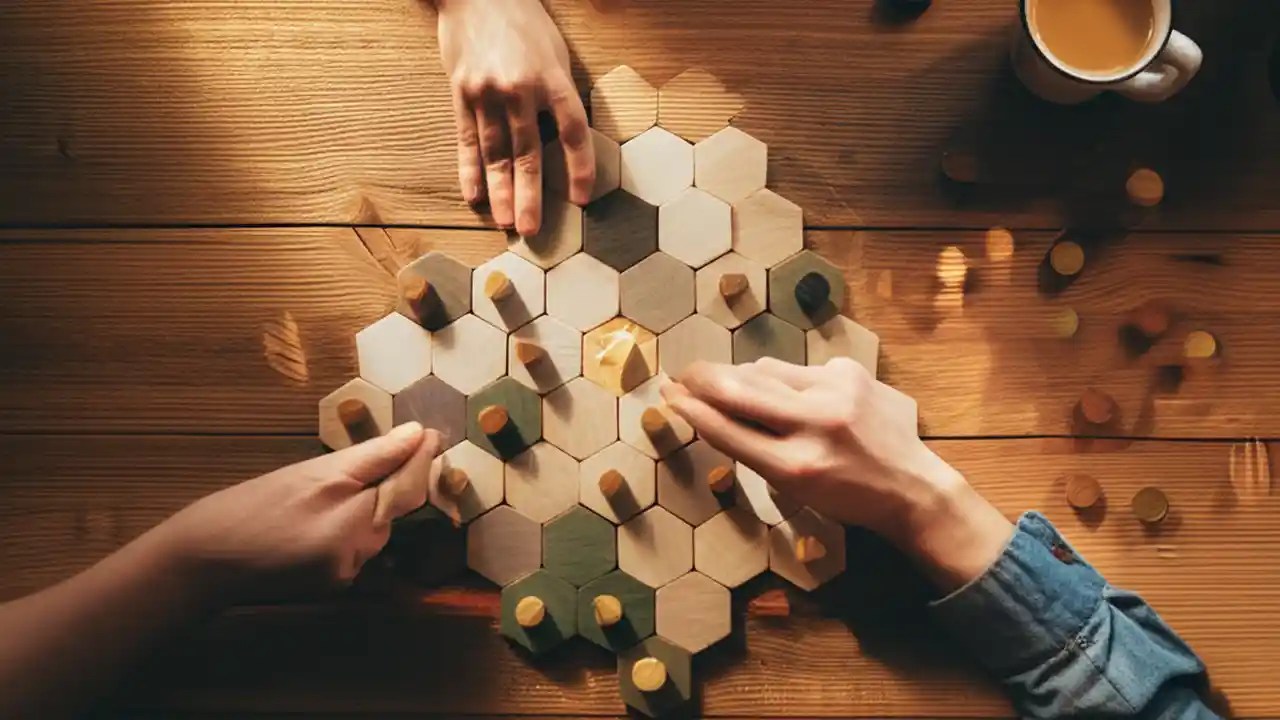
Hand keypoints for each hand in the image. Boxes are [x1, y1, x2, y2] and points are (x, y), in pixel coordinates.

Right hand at [155, 422, 441, 603]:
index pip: (400, 475)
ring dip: (376, 506)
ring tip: (336, 493)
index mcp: (337, 496)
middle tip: (413, 447)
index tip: (432, 434)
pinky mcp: (340, 584)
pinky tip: (322, 525)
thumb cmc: (246, 506)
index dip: (420, 454)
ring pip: (381, 525)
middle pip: (398, 502)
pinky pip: (363, 549)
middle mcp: (350, 536)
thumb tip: (415, 435)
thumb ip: (366, 457)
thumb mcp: (304, 471)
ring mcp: (347, 566)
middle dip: (404, 477)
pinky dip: (356, 531)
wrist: (203, 564)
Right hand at [435, 0, 594, 235]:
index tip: (581, 199)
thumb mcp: (556, 54)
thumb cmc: (524, 24)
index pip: (573, 132)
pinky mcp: (461, 93)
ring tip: (506, 222)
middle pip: (528, 152)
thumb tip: (566, 143)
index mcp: (553, 78)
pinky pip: (467, 140)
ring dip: (500, 192)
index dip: (579, 168)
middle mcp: (520, 89)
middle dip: (530, 195)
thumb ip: (561, 96)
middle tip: (531, 230)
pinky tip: (474, 196)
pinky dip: (470, 170)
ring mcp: (487, 93)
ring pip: (495, 153)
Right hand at [662, 358, 1012, 589]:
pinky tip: (795, 397)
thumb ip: (754, 447)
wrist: (910, 485)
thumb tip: (711, 406)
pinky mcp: (850, 371)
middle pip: (740, 389)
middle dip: (703, 379)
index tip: (669, 397)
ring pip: (766, 369)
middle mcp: (815, 425)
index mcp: (795, 466)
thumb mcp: (793, 487)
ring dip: (741, 376)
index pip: (728, 431)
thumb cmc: (844, 495)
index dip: (692, 411)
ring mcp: (836, 392)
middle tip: (680, 375)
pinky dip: (785, 380)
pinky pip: (798, 368)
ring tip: (724, 382)